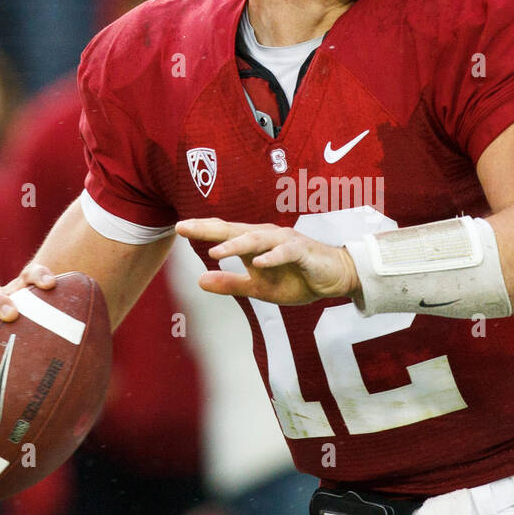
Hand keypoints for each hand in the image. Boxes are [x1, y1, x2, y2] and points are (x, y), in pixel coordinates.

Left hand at [176, 217, 361, 305]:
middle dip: (208, 228)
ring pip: (256, 239)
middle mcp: (267, 236)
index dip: (202, 230)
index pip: (224, 234)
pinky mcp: (303, 251)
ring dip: (236, 245)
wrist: (335, 278)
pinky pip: (285, 253)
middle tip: (183, 227)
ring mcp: (285, 241)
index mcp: (254, 243)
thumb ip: (231, 283)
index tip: (178, 228)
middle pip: (234, 230)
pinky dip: (272, 257)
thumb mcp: (259, 288)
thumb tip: (199, 280)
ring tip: (214, 253)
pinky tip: (258, 263)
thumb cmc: (297, 278)